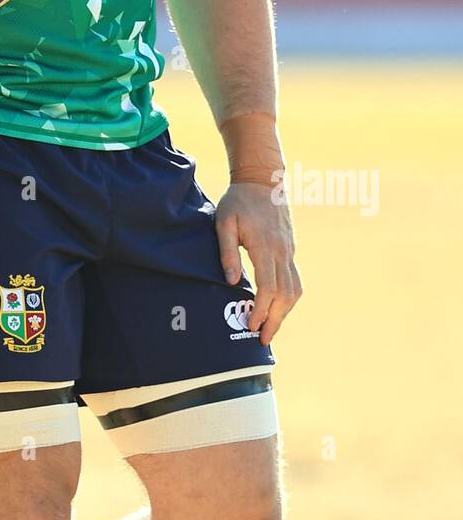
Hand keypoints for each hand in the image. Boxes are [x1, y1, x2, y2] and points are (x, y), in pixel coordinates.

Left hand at [215, 181, 302, 345]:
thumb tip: (231, 280)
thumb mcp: (224, 221)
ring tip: (271, 328)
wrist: (262, 180)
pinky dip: (289, 298)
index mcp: (265, 246)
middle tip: (263, 339)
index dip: (262, 310)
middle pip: (285, 294)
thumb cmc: (238, 201)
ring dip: (285, 312)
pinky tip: (278, 307)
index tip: (251, 326)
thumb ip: (227, 251)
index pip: (269, 287)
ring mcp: (289, 251)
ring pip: (295, 289)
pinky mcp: (291, 249)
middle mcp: (282, 252)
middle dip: (275, 320)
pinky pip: (295, 279)